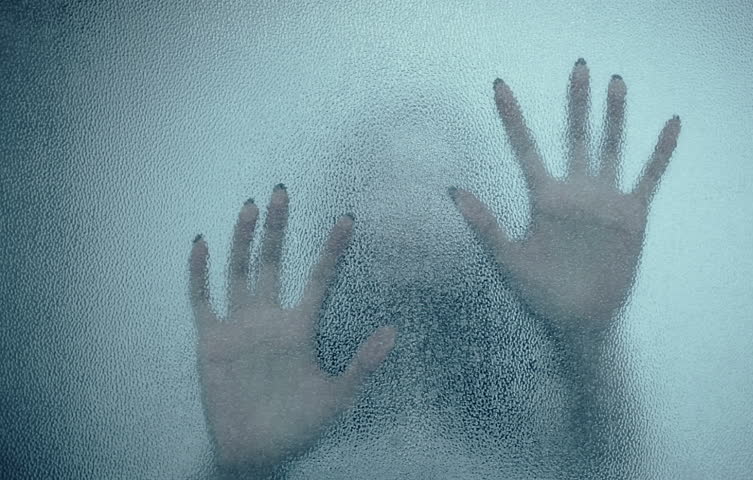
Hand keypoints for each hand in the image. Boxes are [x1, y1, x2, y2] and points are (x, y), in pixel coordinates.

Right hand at [188, 185, 395, 470]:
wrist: (255, 452)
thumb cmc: (298, 427)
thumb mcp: (338, 397)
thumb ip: (363, 365)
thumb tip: (393, 333)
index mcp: (300, 328)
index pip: (318, 278)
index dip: (332, 249)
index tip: (347, 218)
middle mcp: (269, 319)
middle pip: (272, 262)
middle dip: (278, 228)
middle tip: (283, 191)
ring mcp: (239, 327)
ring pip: (239, 272)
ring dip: (242, 239)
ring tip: (250, 206)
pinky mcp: (212, 342)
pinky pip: (203, 301)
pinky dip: (200, 274)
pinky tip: (202, 243)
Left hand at [451, 59, 680, 332]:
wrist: (579, 319)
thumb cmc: (539, 293)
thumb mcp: (507, 259)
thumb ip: (484, 226)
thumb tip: (453, 191)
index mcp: (544, 198)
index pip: (525, 148)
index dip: (512, 117)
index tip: (498, 86)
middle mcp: (575, 192)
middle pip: (575, 136)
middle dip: (576, 103)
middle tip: (578, 66)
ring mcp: (604, 201)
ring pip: (611, 147)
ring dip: (614, 116)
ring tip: (616, 81)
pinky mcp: (631, 215)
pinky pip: (649, 177)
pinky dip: (660, 152)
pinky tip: (670, 123)